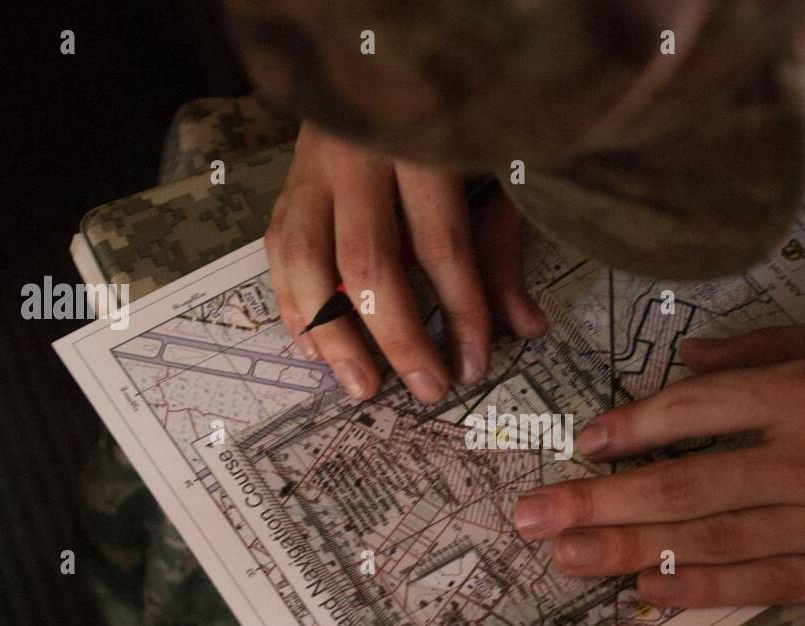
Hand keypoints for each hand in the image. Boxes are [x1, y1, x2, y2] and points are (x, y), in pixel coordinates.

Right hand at [265, 124, 546, 402]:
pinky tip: (318, 352)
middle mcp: (356, 153)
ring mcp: (312, 167)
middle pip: (367, 262)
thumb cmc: (454, 120)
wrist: (384, 57)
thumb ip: (501, 246)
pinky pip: (279, 253)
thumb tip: (525, 328)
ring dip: (333, 335)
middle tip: (427, 388)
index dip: (461, 312)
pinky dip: (295, 308)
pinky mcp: (288, 184)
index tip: (475, 364)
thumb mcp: (495, 169)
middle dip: (397, 337)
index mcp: (419, 140)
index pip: (441, 244)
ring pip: (305, 261)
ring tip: (364, 385)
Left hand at [513, 311, 804, 608]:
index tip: (582, 445)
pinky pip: (762, 583)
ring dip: (627, 551)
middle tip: (530, 520)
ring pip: (711, 541)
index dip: (631, 430)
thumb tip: (683, 363)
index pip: (695, 411)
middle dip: (597, 503)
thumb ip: (766, 349)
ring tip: (562, 560)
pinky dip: (699, 589)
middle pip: (683, 485)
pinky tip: (642, 594)